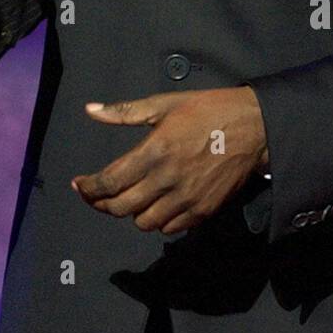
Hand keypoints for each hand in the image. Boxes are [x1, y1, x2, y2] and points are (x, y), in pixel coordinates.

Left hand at [71, 87, 268, 235]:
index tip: (79, 185)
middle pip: (121, 207)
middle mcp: (168, 179)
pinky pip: (170, 229)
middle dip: (102, 204)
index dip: (88, 188)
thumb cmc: (209, 111)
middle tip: (96, 195)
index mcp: (155, 151)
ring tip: (129, 197)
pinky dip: (157, 220)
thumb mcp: (165, 103)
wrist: (254, 128)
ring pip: (144, 222)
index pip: (110, 181)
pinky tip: (156, 203)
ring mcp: (186, 199)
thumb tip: (91, 110)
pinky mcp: (203, 211)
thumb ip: (124, 111)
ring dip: (131, 212)